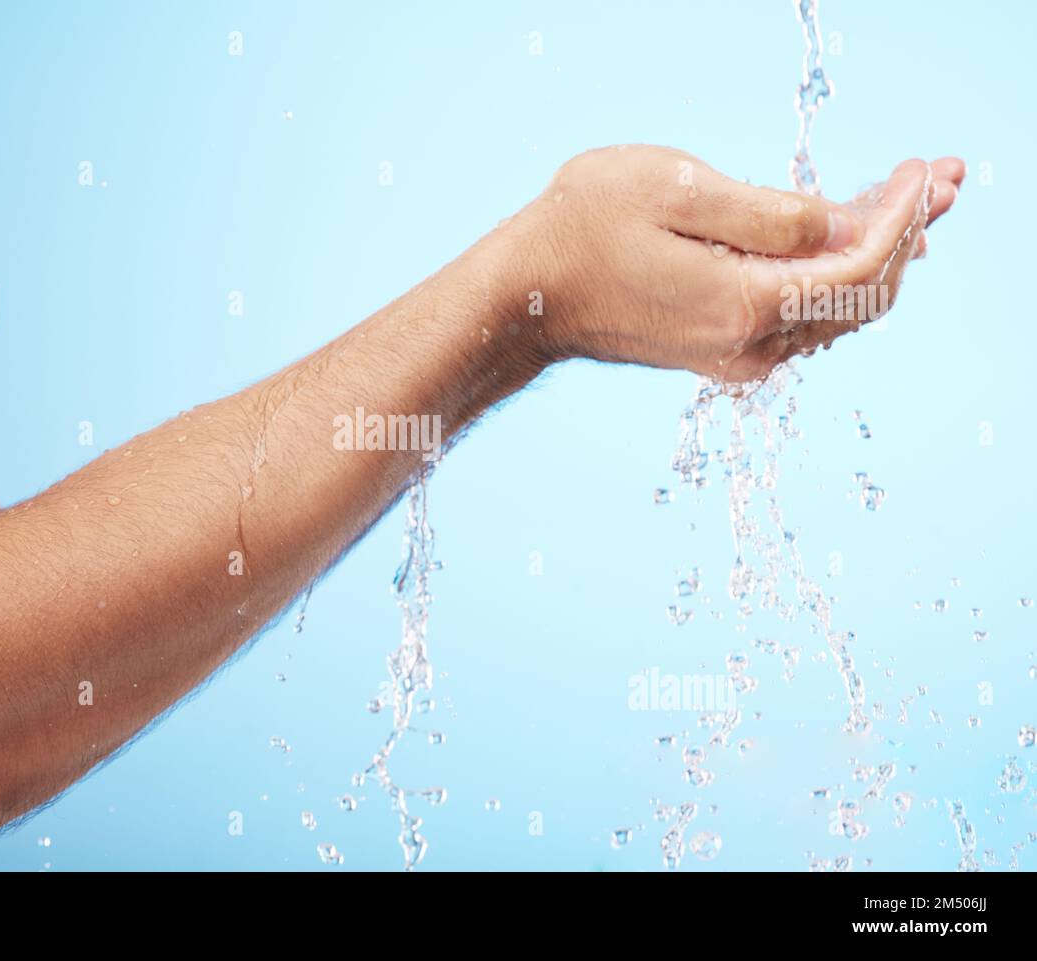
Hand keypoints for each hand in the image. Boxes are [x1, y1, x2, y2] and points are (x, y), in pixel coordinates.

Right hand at [506, 145, 962, 381]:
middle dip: (909, 235)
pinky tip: (845, 239)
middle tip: (945, 181)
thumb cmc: (582, 231)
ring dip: (879, 256)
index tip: (921, 168)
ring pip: (837, 310)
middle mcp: (752, 343)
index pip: (862, 266)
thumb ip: (765, 211)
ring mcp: (735, 352)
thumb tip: (828, 225)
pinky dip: (835, 276)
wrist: (524, 298)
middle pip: (864, 297)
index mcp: (748, 302)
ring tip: (912, 201)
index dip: (903, 215)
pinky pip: (802, 317)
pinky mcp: (718, 348)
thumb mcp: (675, 189)